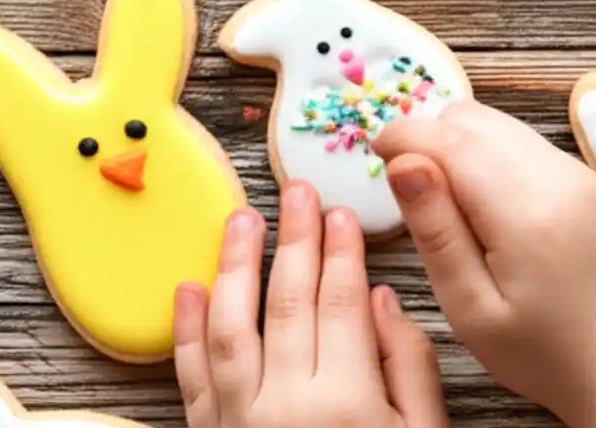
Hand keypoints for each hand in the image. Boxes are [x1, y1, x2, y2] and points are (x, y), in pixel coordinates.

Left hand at [172, 180, 447, 427]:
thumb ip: (410, 372)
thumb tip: (384, 300)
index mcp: (348, 403)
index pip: (341, 303)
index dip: (341, 252)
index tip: (342, 212)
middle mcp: (287, 405)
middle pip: (287, 301)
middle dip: (294, 239)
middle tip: (297, 190)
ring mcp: (241, 422)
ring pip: (229, 325)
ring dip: (234, 265)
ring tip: (241, 218)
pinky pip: (189, 376)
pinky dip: (185, 329)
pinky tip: (189, 287)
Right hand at [374, 100, 595, 426]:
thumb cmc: (542, 354)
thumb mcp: (469, 307)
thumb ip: (434, 229)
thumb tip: (403, 162)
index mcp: (526, 214)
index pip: (449, 139)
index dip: (403, 134)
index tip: (375, 153)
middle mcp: (558, 179)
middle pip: (471, 120)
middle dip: (428, 139)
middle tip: (409, 191)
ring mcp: (578, 174)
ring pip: (495, 124)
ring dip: (457, 145)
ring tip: (444, 201)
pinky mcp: (585, 180)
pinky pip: (520, 142)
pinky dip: (487, 156)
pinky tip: (481, 206)